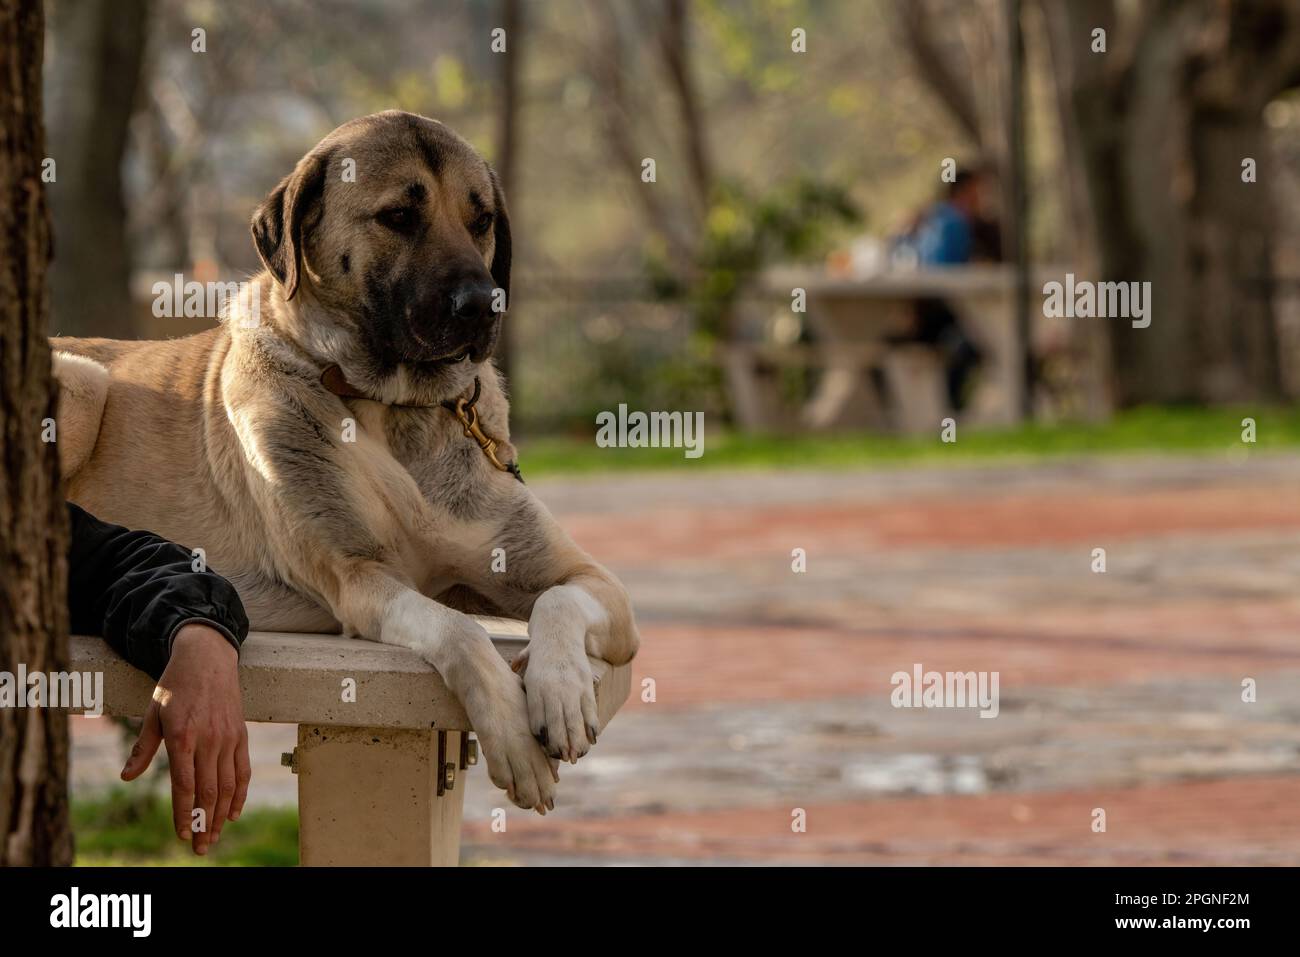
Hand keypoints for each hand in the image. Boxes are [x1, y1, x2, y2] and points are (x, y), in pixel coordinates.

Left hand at [120, 623, 248, 855]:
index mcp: (183, 736)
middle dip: (203, 823)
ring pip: (228, 786)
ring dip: (221, 815)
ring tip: (214, 837)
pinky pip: (243, 770)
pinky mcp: (241, 735)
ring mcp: (228, 738)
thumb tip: (127, 777)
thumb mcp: (153, 712)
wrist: (208, 657)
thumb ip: (143, 748)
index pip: (185, 785)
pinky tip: (233, 813)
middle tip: (199, 848)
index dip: (183, 813)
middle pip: (209, 791)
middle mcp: (209, 740)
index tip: (180, 834)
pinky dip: (240, 794)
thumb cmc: (175, 685)